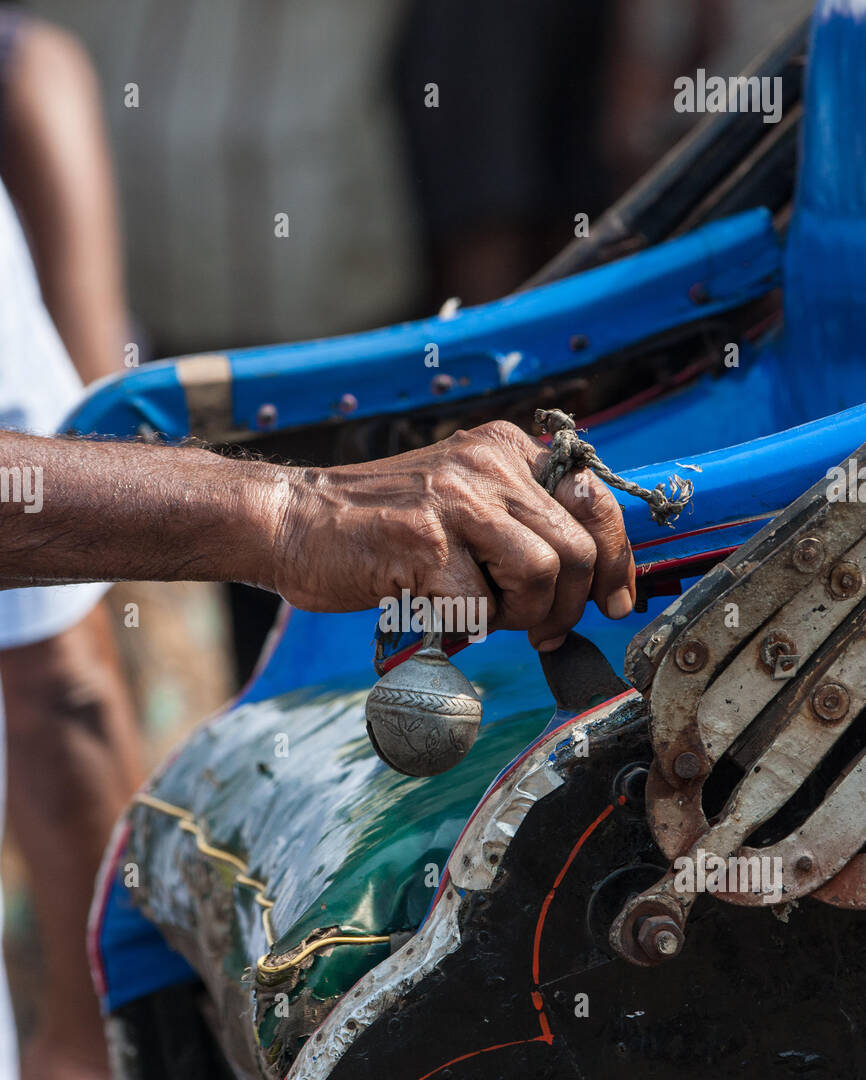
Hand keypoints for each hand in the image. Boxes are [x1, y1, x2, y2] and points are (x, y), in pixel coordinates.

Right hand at [275, 420, 634, 650]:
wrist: (292, 521)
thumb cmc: (376, 528)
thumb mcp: (460, 504)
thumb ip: (517, 527)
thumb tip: (585, 582)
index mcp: (504, 450)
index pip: (594, 500)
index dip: (616, 560)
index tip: (614, 601)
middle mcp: (487, 463)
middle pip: (578, 545)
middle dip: (569, 603)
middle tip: (541, 629)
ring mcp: (456, 499)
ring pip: (543, 572)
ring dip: (525, 616)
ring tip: (484, 617)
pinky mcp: (424, 540)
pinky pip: (482, 606)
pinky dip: (470, 627)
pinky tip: (440, 615)